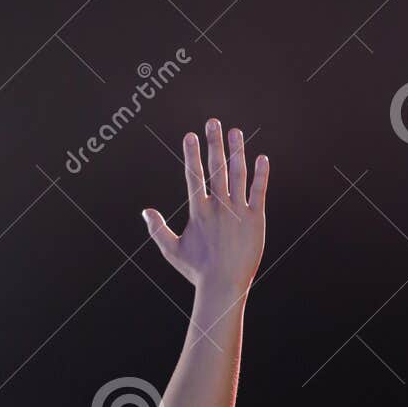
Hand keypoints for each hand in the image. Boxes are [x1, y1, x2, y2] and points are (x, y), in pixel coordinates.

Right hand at [143, 119, 268, 294]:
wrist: (224, 284)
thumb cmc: (196, 269)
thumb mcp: (171, 249)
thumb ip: (157, 229)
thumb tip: (145, 211)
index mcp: (199, 211)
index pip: (193, 176)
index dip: (191, 154)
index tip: (189, 135)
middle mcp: (219, 207)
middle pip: (216, 168)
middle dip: (214, 143)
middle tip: (212, 122)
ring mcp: (239, 211)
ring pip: (238, 174)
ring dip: (237, 151)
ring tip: (236, 131)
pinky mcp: (256, 219)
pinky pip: (259, 192)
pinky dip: (261, 175)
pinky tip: (261, 158)